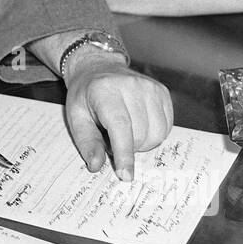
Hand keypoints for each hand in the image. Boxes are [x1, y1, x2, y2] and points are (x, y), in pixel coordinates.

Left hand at [63, 50, 172, 180]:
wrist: (99, 68)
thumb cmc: (86, 96)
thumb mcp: (76, 118)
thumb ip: (87, 142)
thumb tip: (97, 166)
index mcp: (105, 91)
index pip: (120, 126)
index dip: (124, 153)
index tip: (125, 175)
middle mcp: (131, 85)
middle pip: (140, 134)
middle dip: (127, 147)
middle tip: (112, 137)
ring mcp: (150, 87)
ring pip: (157, 134)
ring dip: (142, 142)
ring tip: (125, 131)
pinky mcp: (163, 92)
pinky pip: (166, 127)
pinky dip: (153, 133)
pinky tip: (139, 124)